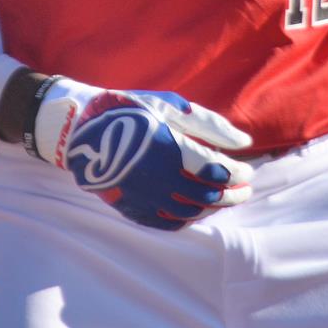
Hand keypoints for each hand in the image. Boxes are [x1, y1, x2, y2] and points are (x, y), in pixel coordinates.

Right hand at [26, 77, 254, 230]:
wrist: (79, 131)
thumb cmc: (128, 110)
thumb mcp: (169, 105)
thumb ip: (209, 124)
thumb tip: (245, 142)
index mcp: (170, 148)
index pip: (217, 171)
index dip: (238, 173)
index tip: (248, 169)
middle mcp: (160, 177)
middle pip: (209, 195)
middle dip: (233, 194)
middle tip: (246, 189)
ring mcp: (145, 196)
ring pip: (192, 211)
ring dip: (215, 207)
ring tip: (225, 197)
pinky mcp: (133, 208)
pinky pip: (170, 222)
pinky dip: (190, 218)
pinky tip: (198, 208)